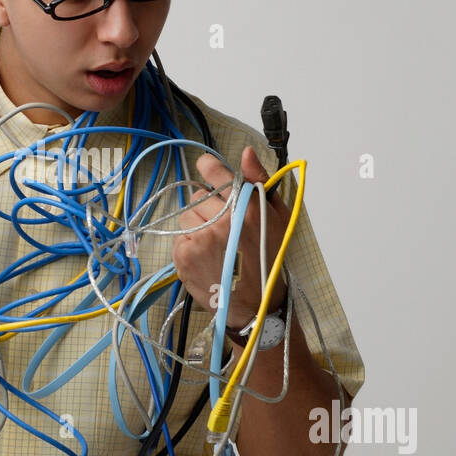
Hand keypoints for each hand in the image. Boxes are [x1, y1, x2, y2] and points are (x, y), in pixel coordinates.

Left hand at [171, 147, 289, 330]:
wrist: (255, 304)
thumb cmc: (269, 259)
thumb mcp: (276, 218)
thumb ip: (259, 182)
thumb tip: (245, 151)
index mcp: (246, 208)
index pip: (217, 174)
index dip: (209, 167)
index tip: (206, 166)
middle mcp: (222, 220)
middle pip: (198, 196)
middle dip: (208, 207)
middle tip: (223, 228)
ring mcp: (201, 238)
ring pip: (186, 216)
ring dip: (197, 226)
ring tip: (215, 245)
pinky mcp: (185, 254)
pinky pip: (180, 236)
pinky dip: (190, 244)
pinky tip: (206, 258)